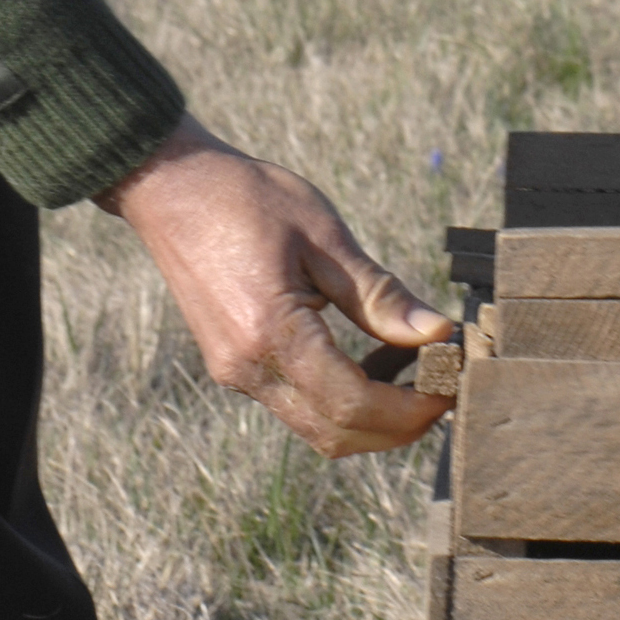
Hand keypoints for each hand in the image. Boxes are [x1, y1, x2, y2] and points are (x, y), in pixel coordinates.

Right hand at [96, 114, 453, 456]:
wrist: (168, 185)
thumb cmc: (244, 196)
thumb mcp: (322, 234)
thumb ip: (378, 294)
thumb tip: (437, 334)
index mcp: (269, 333)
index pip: (353, 405)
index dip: (411, 407)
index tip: (451, 383)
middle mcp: (246, 368)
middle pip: (336, 435)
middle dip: (398, 425)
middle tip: (441, 386)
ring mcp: (233, 372)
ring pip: (316, 428)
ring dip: (370, 416)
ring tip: (410, 365)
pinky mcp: (231, 364)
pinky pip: (295, 403)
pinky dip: (339, 398)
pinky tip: (368, 355)